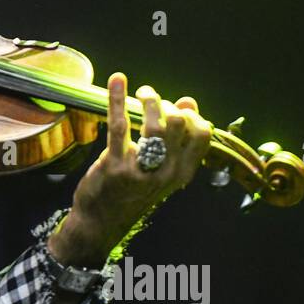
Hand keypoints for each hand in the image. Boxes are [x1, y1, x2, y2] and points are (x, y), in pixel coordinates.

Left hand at [50, 72, 211, 266]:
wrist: (101, 222)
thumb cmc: (133, 191)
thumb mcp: (161, 171)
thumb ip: (176, 139)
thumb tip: (188, 102)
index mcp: (181, 173)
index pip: (202, 134)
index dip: (192, 115)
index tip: (177, 108)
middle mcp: (166, 172)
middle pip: (179, 124)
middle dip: (167, 105)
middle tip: (152, 101)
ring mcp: (142, 169)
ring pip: (155, 124)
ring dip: (149, 99)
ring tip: (142, 93)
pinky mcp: (116, 165)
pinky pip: (120, 125)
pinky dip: (117, 99)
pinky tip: (117, 81)